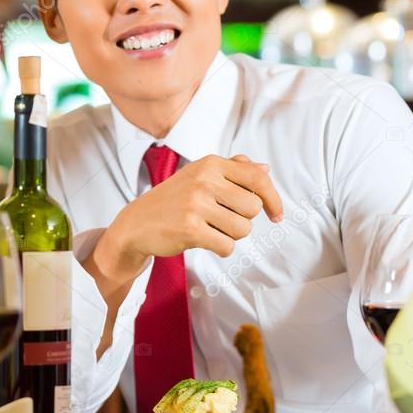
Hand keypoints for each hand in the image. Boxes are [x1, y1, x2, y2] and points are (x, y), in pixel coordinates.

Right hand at [111, 154, 282, 261]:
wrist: (136, 223)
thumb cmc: (173, 199)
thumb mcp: (199, 174)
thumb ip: (233, 169)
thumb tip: (265, 168)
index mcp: (210, 164)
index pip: (258, 178)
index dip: (273, 198)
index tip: (275, 214)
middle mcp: (204, 180)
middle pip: (253, 207)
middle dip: (242, 218)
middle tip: (220, 218)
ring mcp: (196, 204)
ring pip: (243, 229)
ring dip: (231, 235)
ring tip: (209, 228)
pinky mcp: (190, 229)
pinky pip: (227, 246)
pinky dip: (220, 248)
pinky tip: (203, 240)